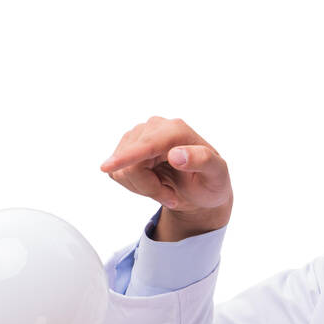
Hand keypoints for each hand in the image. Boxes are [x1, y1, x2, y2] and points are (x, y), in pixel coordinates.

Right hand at [99, 115, 231, 233]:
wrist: (201, 188)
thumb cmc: (212, 181)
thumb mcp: (217, 174)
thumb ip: (203, 161)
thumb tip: (175, 154)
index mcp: (176, 130)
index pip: (146, 144)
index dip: (127, 157)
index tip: (106, 167)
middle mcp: (155, 127)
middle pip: (132, 162)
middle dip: (149, 187)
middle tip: (171, 196)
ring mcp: (138, 136)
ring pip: (121, 169)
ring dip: (143, 187)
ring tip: (165, 188)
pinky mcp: (127, 148)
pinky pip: (117, 173)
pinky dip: (134, 185)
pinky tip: (152, 182)